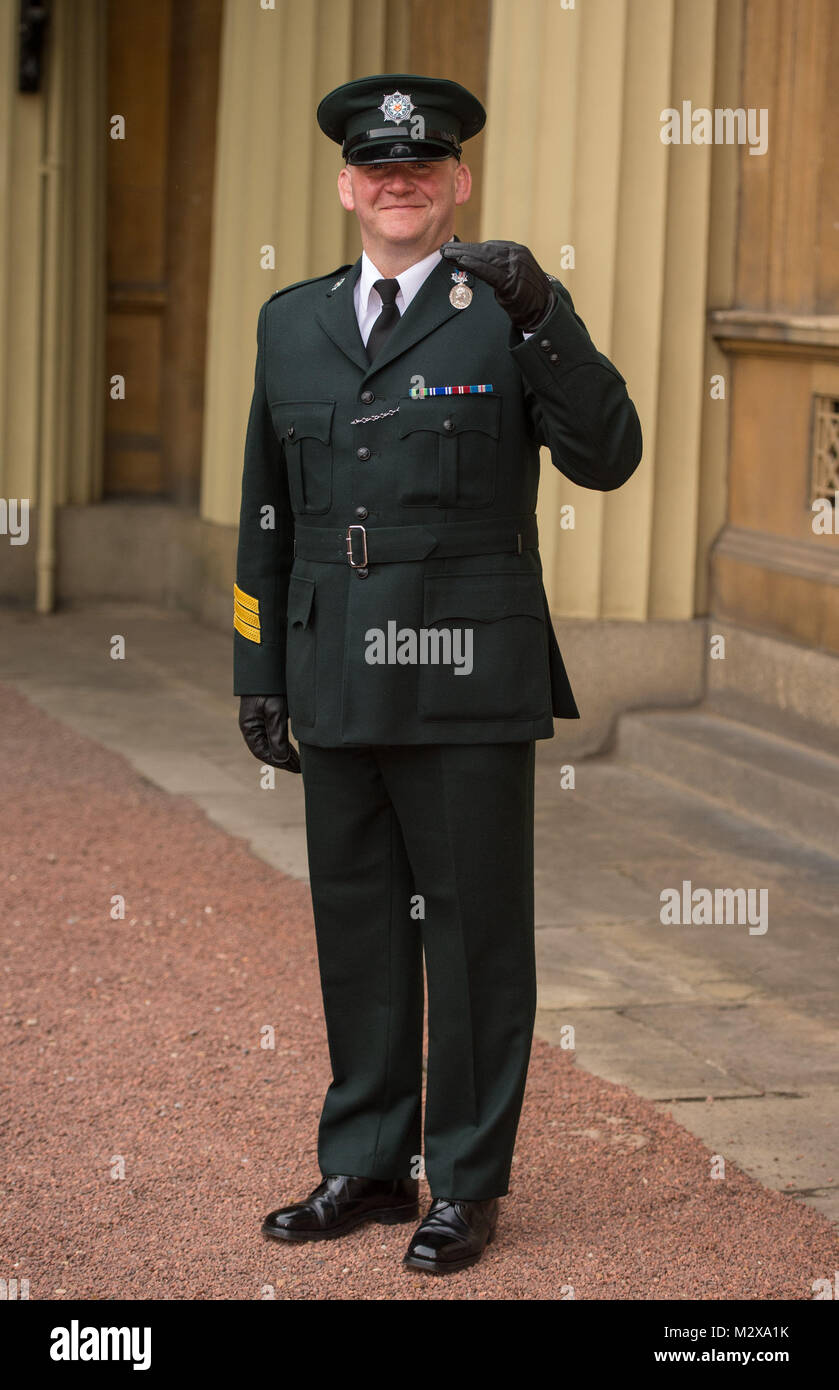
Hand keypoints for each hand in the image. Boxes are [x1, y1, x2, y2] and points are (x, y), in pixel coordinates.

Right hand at [238, 694, 300, 772]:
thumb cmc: (270, 688)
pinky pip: (273, 735)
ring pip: (271, 743)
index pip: (262, 752)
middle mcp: (252, 726)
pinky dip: (283, 743)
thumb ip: (277, 735)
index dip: (278, 762)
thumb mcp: (275, 711)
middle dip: (283, 760)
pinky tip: (293, 748)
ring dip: (284, 753)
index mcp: (249, 727)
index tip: (295, 768)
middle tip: (301, 768)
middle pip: (266, 750)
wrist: (267, 666)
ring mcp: (258, 721)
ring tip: (299, 761)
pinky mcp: (267, 715)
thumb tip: (280, 759)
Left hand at [441, 239, 555, 331]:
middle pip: (484, 250)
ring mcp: (515, 267)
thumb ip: (499, 267)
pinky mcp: (511, 281)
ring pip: (484, 258)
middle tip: (444, 249)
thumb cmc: (527, 297)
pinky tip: (461, 262)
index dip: (469, 248)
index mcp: (516, 251)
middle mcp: (516, 254)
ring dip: (463, 256)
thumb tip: (478, 261)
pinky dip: (474, 266)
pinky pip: (489, 272)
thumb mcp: (513, 275)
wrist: (544, 311)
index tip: (453, 249)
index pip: (488, 247)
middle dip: (463, 250)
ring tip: (446, 255)